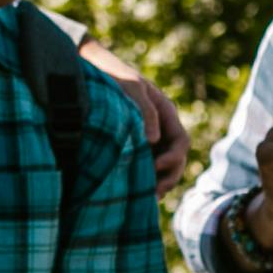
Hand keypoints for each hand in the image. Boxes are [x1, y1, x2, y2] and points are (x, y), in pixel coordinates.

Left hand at [74, 37, 193, 195]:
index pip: (180, 141)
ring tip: (145, 200)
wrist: (92, 72)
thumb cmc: (113, 76)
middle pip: (175, 159)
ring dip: (157, 183)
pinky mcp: (132, 147)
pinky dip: (142, 181)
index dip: (174, 158)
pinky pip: (144, 167)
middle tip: (154, 193)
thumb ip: (145, 111)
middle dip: (168, 177)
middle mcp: (160, 128)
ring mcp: (147, 139)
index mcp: (166, 113)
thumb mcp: (131, 88)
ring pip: (161, 167)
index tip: (155, 167)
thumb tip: (153, 141)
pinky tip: (133, 194)